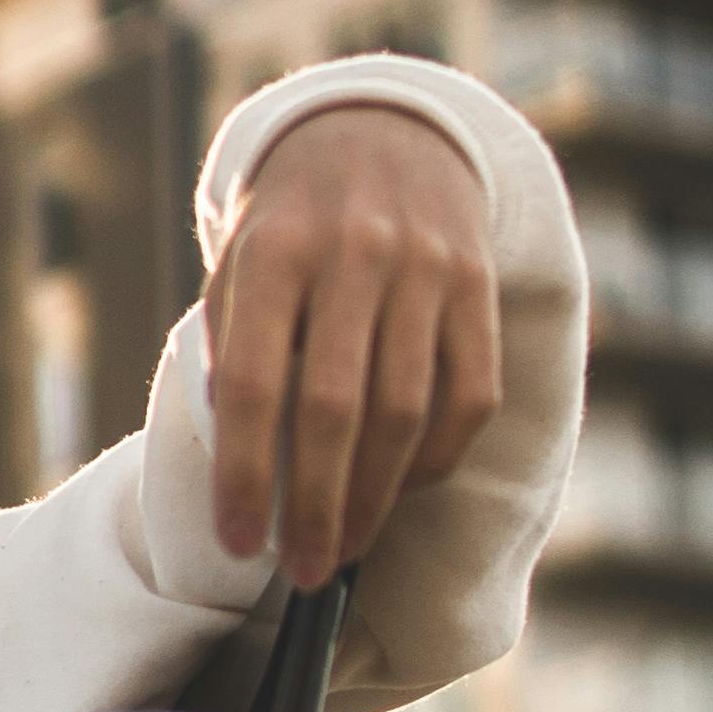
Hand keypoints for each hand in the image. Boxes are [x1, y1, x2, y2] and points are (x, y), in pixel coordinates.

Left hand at [206, 104, 501, 587]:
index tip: (240, 542)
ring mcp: (427, 269)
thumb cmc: (289, 230)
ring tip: (345, 548)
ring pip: (406, 413)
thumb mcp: (240, 268)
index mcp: (276, 252)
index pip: (257, 383)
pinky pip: (467, 398)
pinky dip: (433, 460)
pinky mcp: (479, 288)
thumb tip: (239, 466)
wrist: (380, 139)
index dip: (247, 473)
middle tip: (304, 572)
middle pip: (336, 410)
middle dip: (318, 507)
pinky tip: (400, 490)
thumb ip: (233, 354)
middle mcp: (355, 254)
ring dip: (375, 499)